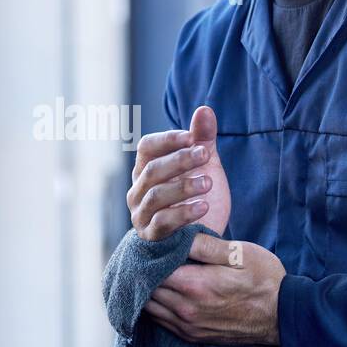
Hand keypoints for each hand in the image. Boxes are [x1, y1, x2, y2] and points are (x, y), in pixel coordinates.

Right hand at [127, 105, 230, 240]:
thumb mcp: (205, 166)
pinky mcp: (153, 237)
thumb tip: (205, 109)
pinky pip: (162, 223)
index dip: (167, 140)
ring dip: (183, 187)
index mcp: (146, 169)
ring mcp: (142, 215)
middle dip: (179, 160)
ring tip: (208, 183)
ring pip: (156, 195)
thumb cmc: (198, 197)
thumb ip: (203, 139)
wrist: (203, 237)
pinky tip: (204, 207)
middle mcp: (138, 191)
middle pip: (151, 170)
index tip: (192, 137)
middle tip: (205, 155)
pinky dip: (183, 214)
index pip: (147, 147)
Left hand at [142, 234, 285, 345]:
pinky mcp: (192, 336)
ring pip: (149, 306)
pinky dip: (155, 306)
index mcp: (195, 285)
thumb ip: (204, 245)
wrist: (284, 316)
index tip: (149, 243)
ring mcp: (188, 326)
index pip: (152, 268)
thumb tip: (175, 234)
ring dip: (147, 289)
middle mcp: (186, 309)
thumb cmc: (265, 280)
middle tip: (148, 255)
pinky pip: (160, 321)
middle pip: (146, 288)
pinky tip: (161, 292)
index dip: (148, 254)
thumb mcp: (240, 253)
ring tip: (152, 272)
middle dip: (144, 270)